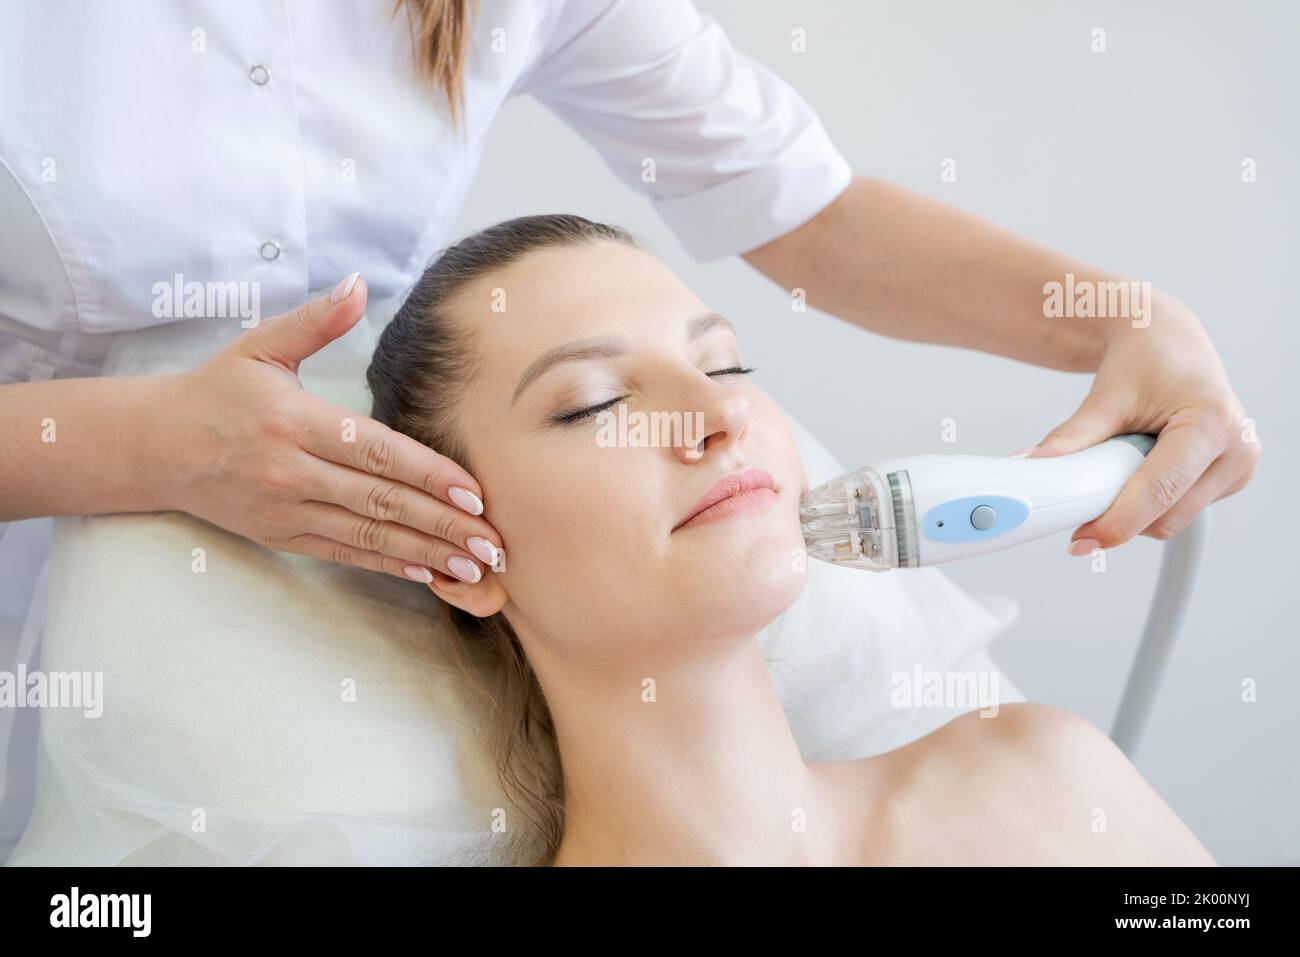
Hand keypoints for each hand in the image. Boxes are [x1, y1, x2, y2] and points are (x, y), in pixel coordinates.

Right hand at [144, 273, 504, 584]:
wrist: (156, 446)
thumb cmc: (217, 391)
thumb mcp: (260, 346)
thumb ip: (315, 321)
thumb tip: (359, 285)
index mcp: (294, 422)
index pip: (375, 451)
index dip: (428, 474)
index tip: (474, 492)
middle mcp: (291, 471)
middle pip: (381, 501)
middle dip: (443, 523)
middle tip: (494, 540)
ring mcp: (285, 509)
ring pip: (368, 535)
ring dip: (426, 552)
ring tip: (475, 565)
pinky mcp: (281, 536)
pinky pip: (345, 553)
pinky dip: (389, 564)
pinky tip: (428, 572)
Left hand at [1026, 294, 1259, 551]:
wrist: (1169, 344)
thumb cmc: (1146, 360)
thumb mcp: (1106, 397)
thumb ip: (1072, 436)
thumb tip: (1033, 464)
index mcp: (1212, 424)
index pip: (1160, 490)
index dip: (1119, 522)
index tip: (1083, 540)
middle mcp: (1237, 449)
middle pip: (1167, 516)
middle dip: (1121, 517)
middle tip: (1084, 499)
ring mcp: (1240, 467)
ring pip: (1173, 520)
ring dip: (1138, 508)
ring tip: (1124, 463)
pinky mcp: (1233, 479)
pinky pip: (1182, 510)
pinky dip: (1154, 501)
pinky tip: (1146, 466)